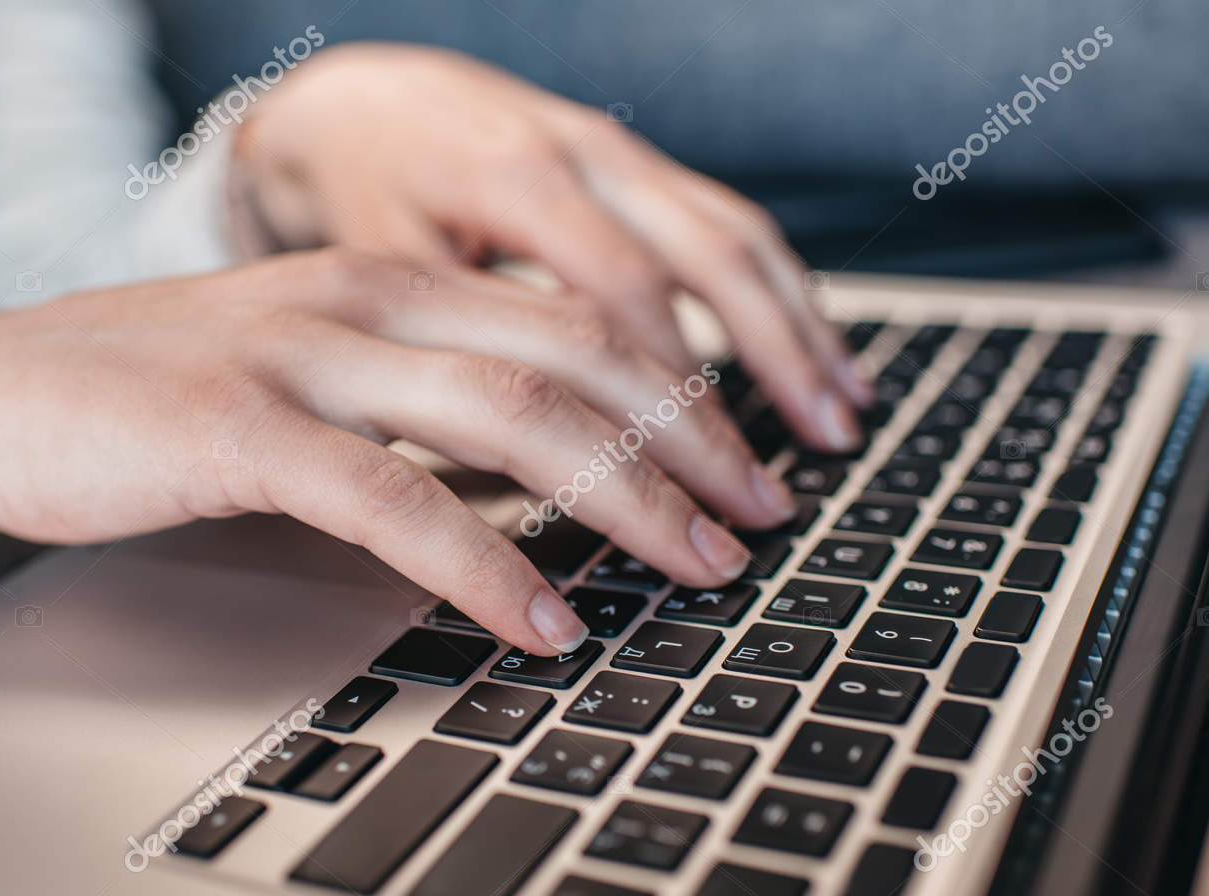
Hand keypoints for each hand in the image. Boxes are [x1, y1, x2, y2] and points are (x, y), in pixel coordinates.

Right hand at [0, 249, 793, 653]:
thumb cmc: (154, 402)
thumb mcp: (313, 374)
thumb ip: (422, 403)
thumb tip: (538, 476)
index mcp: (394, 278)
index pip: (582, 320)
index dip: (685, 393)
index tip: (749, 466)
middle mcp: (366, 299)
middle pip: (577, 359)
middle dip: (692, 445)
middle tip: (764, 519)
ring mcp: (305, 356)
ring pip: (513, 417)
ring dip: (625, 499)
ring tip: (698, 568)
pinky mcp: (243, 431)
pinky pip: (398, 501)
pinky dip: (487, 564)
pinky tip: (546, 620)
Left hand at [229, 42, 867, 450]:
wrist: (363, 99)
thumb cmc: (363, 191)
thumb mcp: (384, 262)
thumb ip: (459, 335)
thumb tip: (525, 448)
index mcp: (517, 182)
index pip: (621, 298)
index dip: (666, 394)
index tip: (698, 482)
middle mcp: (587, 158)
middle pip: (708, 262)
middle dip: (771, 365)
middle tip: (810, 461)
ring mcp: (622, 156)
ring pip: (737, 236)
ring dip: (800, 328)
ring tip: (845, 416)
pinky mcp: (638, 165)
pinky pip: (729, 221)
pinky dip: (781, 291)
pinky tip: (814, 348)